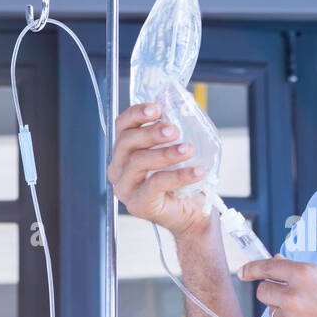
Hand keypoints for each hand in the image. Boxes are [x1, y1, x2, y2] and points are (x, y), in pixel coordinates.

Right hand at [106, 102, 209, 238]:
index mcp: (124, 152)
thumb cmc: (183, 182)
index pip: (122, 126)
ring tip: (188, 149)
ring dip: (166, 153)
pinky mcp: (138, 204)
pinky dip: (179, 175)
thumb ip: (171, 131)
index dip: (136, 114)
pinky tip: (197, 171)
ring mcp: (126, 189)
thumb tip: (174, 102)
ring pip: (138, 162)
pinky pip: (156, 184)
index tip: (157, 108)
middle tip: (174, 130)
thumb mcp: (177, 151)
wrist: (193, 215)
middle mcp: (119, 170)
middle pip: (126, 143)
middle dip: (151, 133)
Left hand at [239, 255, 316, 316]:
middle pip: (263, 292)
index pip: (267, 267)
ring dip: (286, 313)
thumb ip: (304, 270)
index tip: (244, 271)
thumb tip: (279, 263)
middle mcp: (292, 298)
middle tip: (292, 296)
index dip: (252, 268)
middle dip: (274, 292)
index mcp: (304, 275)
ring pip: (273, 313)